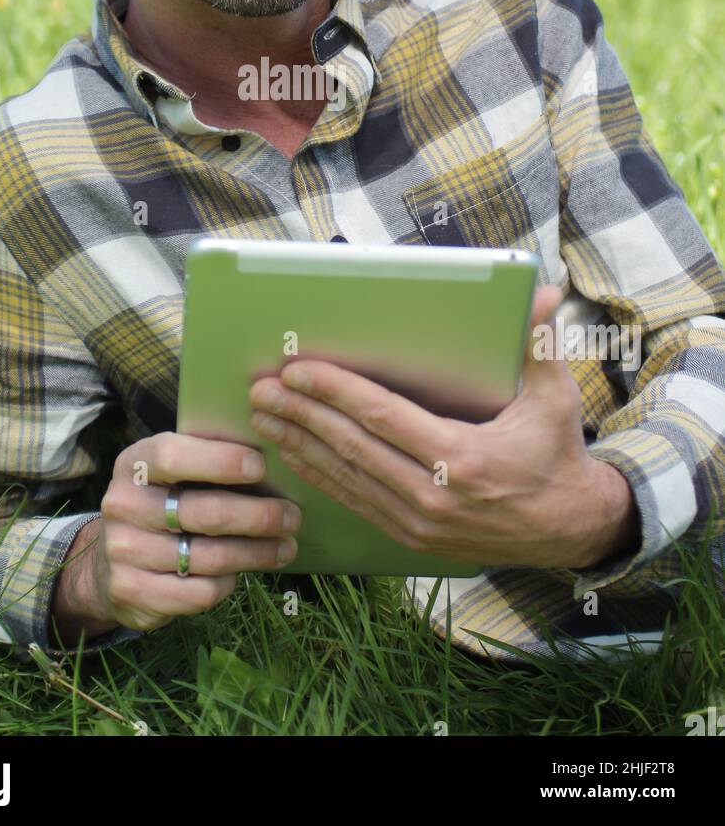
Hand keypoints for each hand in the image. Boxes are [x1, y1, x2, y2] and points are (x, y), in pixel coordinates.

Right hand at [50, 434, 301, 643]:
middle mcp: (123, 505)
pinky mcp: (133, 592)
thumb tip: (274, 453)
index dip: (220, 461)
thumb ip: (207, 459)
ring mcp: (124, 551)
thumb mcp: (172, 472)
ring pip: (210, 557)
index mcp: (134, 464)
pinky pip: (200, 591)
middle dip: (259, 515)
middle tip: (292, 516)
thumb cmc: (161, 503)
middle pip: (205, 512)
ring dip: (257, 552)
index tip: (260, 467)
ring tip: (286, 546)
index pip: (173, 456)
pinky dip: (229, 582)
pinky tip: (241, 572)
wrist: (109, 562)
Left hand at [248, 285, 638, 569]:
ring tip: (263, 415)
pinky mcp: (411, 538)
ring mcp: (418, 523)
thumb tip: (542, 292)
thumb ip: (539, 344)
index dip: (336, 393)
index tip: (298, 370)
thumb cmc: (557, 452)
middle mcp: (434, 496)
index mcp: (464, 459)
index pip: (383, 418)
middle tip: (262, 387)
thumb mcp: (555, 397)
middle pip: (351, 447)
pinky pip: (354, 501)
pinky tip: (293, 452)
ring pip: (345, 477)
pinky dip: (319, 474)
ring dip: (299, 444)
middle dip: (301, 415)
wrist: (570, 530)